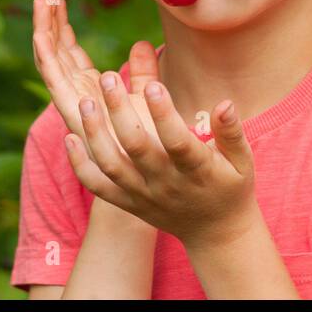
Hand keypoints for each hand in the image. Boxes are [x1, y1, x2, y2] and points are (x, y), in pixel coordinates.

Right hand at [31, 0, 161, 158]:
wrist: (162, 178)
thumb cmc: (160, 142)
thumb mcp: (150, 98)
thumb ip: (144, 72)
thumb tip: (143, 44)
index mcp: (90, 91)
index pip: (68, 50)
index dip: (60, 22)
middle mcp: (77, 98)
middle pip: (54, 51)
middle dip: (47, 18)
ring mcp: (73, 105)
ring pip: (50, 61)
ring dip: (44, 29)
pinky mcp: (76, 114)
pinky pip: (55, 82)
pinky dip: (47, 57)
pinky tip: (43, 33)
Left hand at [61, 42, 257, 249]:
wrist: (215, 233)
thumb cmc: (231, 187)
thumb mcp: (242, 161)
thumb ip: (232, 132)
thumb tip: (225, 103)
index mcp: (196, 170)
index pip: (177, 141)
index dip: (164, 114)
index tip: (152, 86)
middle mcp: (165, 183)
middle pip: (137, 148)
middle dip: (120, 111)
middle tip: (108, 78)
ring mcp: (143, 195)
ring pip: (112, 166)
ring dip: (95, 134)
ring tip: (86, 101)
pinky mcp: (127, 202)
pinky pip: (98, 186)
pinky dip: (80, 164)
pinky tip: (69, 136)